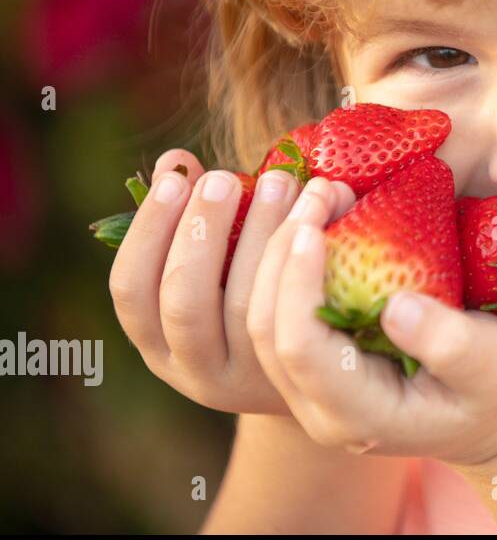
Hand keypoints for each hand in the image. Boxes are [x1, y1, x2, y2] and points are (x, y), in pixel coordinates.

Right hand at [108, 147, 338, 414]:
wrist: (322, 365)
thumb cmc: (257, 297)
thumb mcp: (220, 264)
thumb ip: (193, 217)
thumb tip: (174, 160)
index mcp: (159, 343)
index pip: (131, 288)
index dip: (149, 230)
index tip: (176, 178)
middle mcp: (194, 372)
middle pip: (183, 300)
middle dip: (201, 232)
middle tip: (225, 178)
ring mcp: (247, 380)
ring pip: (243, 307)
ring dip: (259, 235)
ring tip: (279, 180)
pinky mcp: (297, 373)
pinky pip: (291, 314)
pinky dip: (298, 262)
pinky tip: (314, 218)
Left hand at [245, 186, 496, 463]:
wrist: (496, 412)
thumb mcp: (494, 364)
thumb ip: (450, 344)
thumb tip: (396, 306)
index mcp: (359, 416)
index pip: (301, 349)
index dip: (297, 286)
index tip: (312, 228)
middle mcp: (320, 408)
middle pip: (266, 329)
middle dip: (279, 254)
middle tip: (315, 189)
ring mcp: (311, 387)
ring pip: (261, 316)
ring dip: (277, 249)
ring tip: (315, 190)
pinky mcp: (315, 360)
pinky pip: (280, 308)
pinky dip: (289, 259)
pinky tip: (313, 213)